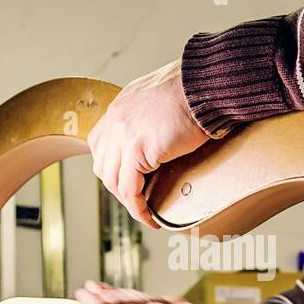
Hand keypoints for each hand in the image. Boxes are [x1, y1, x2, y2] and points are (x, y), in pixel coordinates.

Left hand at [87, 60, 208, 228]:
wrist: (204, 86)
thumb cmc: (194, 89)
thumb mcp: (161, 97)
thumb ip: (151, 115)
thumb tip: (159, 134)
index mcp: (120, 108)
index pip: (100, 145)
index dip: (111, 168)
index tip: (127, 181)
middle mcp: (115, 120)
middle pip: (103, 166)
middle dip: (118, 188)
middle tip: (138, 201)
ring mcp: (123, 135)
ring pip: (114, 181)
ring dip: (128, 202)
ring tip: (146, 212)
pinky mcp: (137, 150)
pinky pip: (130, 190)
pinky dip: (138, 208)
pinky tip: (150, 216)